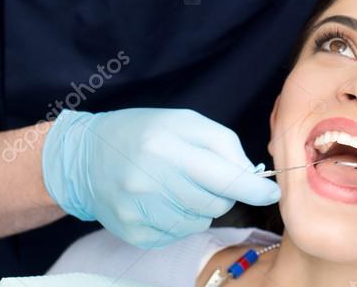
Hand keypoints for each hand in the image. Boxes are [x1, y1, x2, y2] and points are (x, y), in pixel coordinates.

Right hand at [42, 108, 279, 247]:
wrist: (85, 155)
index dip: (254, 189)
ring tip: (176, 185)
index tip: (272, 194)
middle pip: (215, 204)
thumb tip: (251, 176)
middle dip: (221, 193)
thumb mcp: (183, 121)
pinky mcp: (131, 231)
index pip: (224, 177)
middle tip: (203, 176)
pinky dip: (178, 220)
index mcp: (166, 146)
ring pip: (199, 223)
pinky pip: (176, 235)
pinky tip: (160, 200)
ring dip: (199, 208)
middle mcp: (150, 181)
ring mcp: (138, 211)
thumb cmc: (143, 132)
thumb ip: (223, 144)